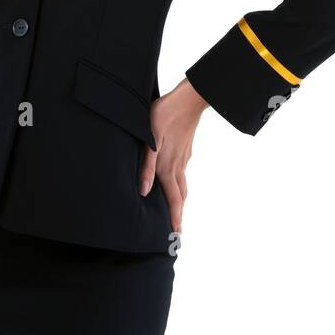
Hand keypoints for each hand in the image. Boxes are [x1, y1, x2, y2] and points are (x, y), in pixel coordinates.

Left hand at [142, 79, 209, 234]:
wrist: (189, 99)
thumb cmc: (165, 115)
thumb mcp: (150, 139)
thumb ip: (147, 166)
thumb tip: (145, 191)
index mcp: (168, 166)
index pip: (173, 199)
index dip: (174, 217)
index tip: (177, 235)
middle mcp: (178, 165)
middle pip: (180, 195)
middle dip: (179, 213)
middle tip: (178, 230)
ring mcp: (184, 157)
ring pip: (183, 184)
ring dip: (180, 200)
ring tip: (177, 210)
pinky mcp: (185, 149)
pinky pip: (182, 171)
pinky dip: (180, 183)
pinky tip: (175, 179)